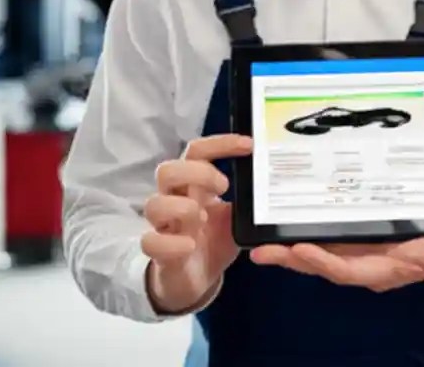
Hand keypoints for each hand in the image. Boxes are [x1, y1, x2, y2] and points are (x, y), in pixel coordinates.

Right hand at [141, 134, 252, 313]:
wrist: (196, 279)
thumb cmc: (213, 240)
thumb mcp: (234, 218)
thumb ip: (246, 201)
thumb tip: (273, 184)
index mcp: (193, 186)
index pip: (197, 152)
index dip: (220, 143)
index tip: (248, 145)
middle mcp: (174, 200)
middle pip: (168, 170)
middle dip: (198, 173)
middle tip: (224, 186)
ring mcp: (164, 226)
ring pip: (154, 204)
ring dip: (181, 207)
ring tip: (202, 218)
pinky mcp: (159, 252)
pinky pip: (150, 242)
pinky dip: (171, 243)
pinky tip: (190, 245)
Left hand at [250, 237, 423, 292]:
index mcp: (377, 270)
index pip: (344, 269)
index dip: (323, 262)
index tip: (301, 250)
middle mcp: (358, 264)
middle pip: (319, 264)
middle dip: (291, 258)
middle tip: (262, 251)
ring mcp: (350, 253)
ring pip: (313, 252)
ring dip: (287, 249)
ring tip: (259, 244)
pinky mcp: (347, 240)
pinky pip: (318, 239)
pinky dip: (298, 235)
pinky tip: (279, 227)